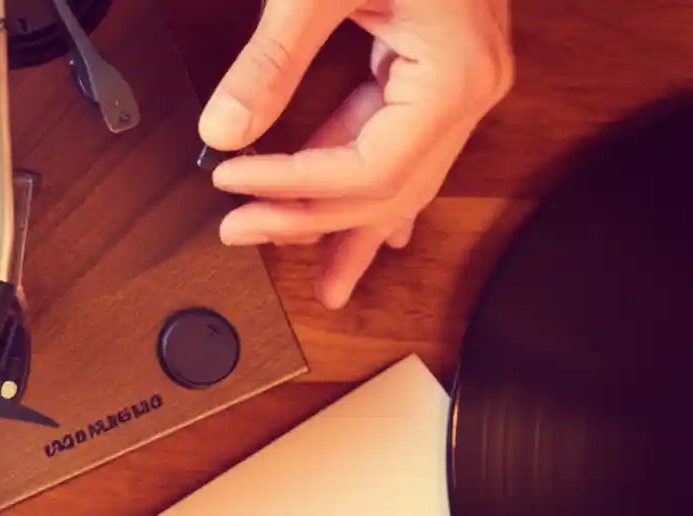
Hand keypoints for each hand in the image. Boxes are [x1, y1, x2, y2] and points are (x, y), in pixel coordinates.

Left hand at [201, 0, 513, 307]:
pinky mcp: (439, 76)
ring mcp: (461, 88)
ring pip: (400, 183)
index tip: (231, 183)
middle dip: (311, 222)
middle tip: (241, 235)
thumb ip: (273, 59)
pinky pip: (403, 152)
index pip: (368, 169)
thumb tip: (223, 131)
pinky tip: (370, 235)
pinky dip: (373, 193)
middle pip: (387, 191)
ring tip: (319, 278)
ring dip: (346, 226)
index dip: (293, 187)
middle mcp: (469, 93)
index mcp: (453, 75)